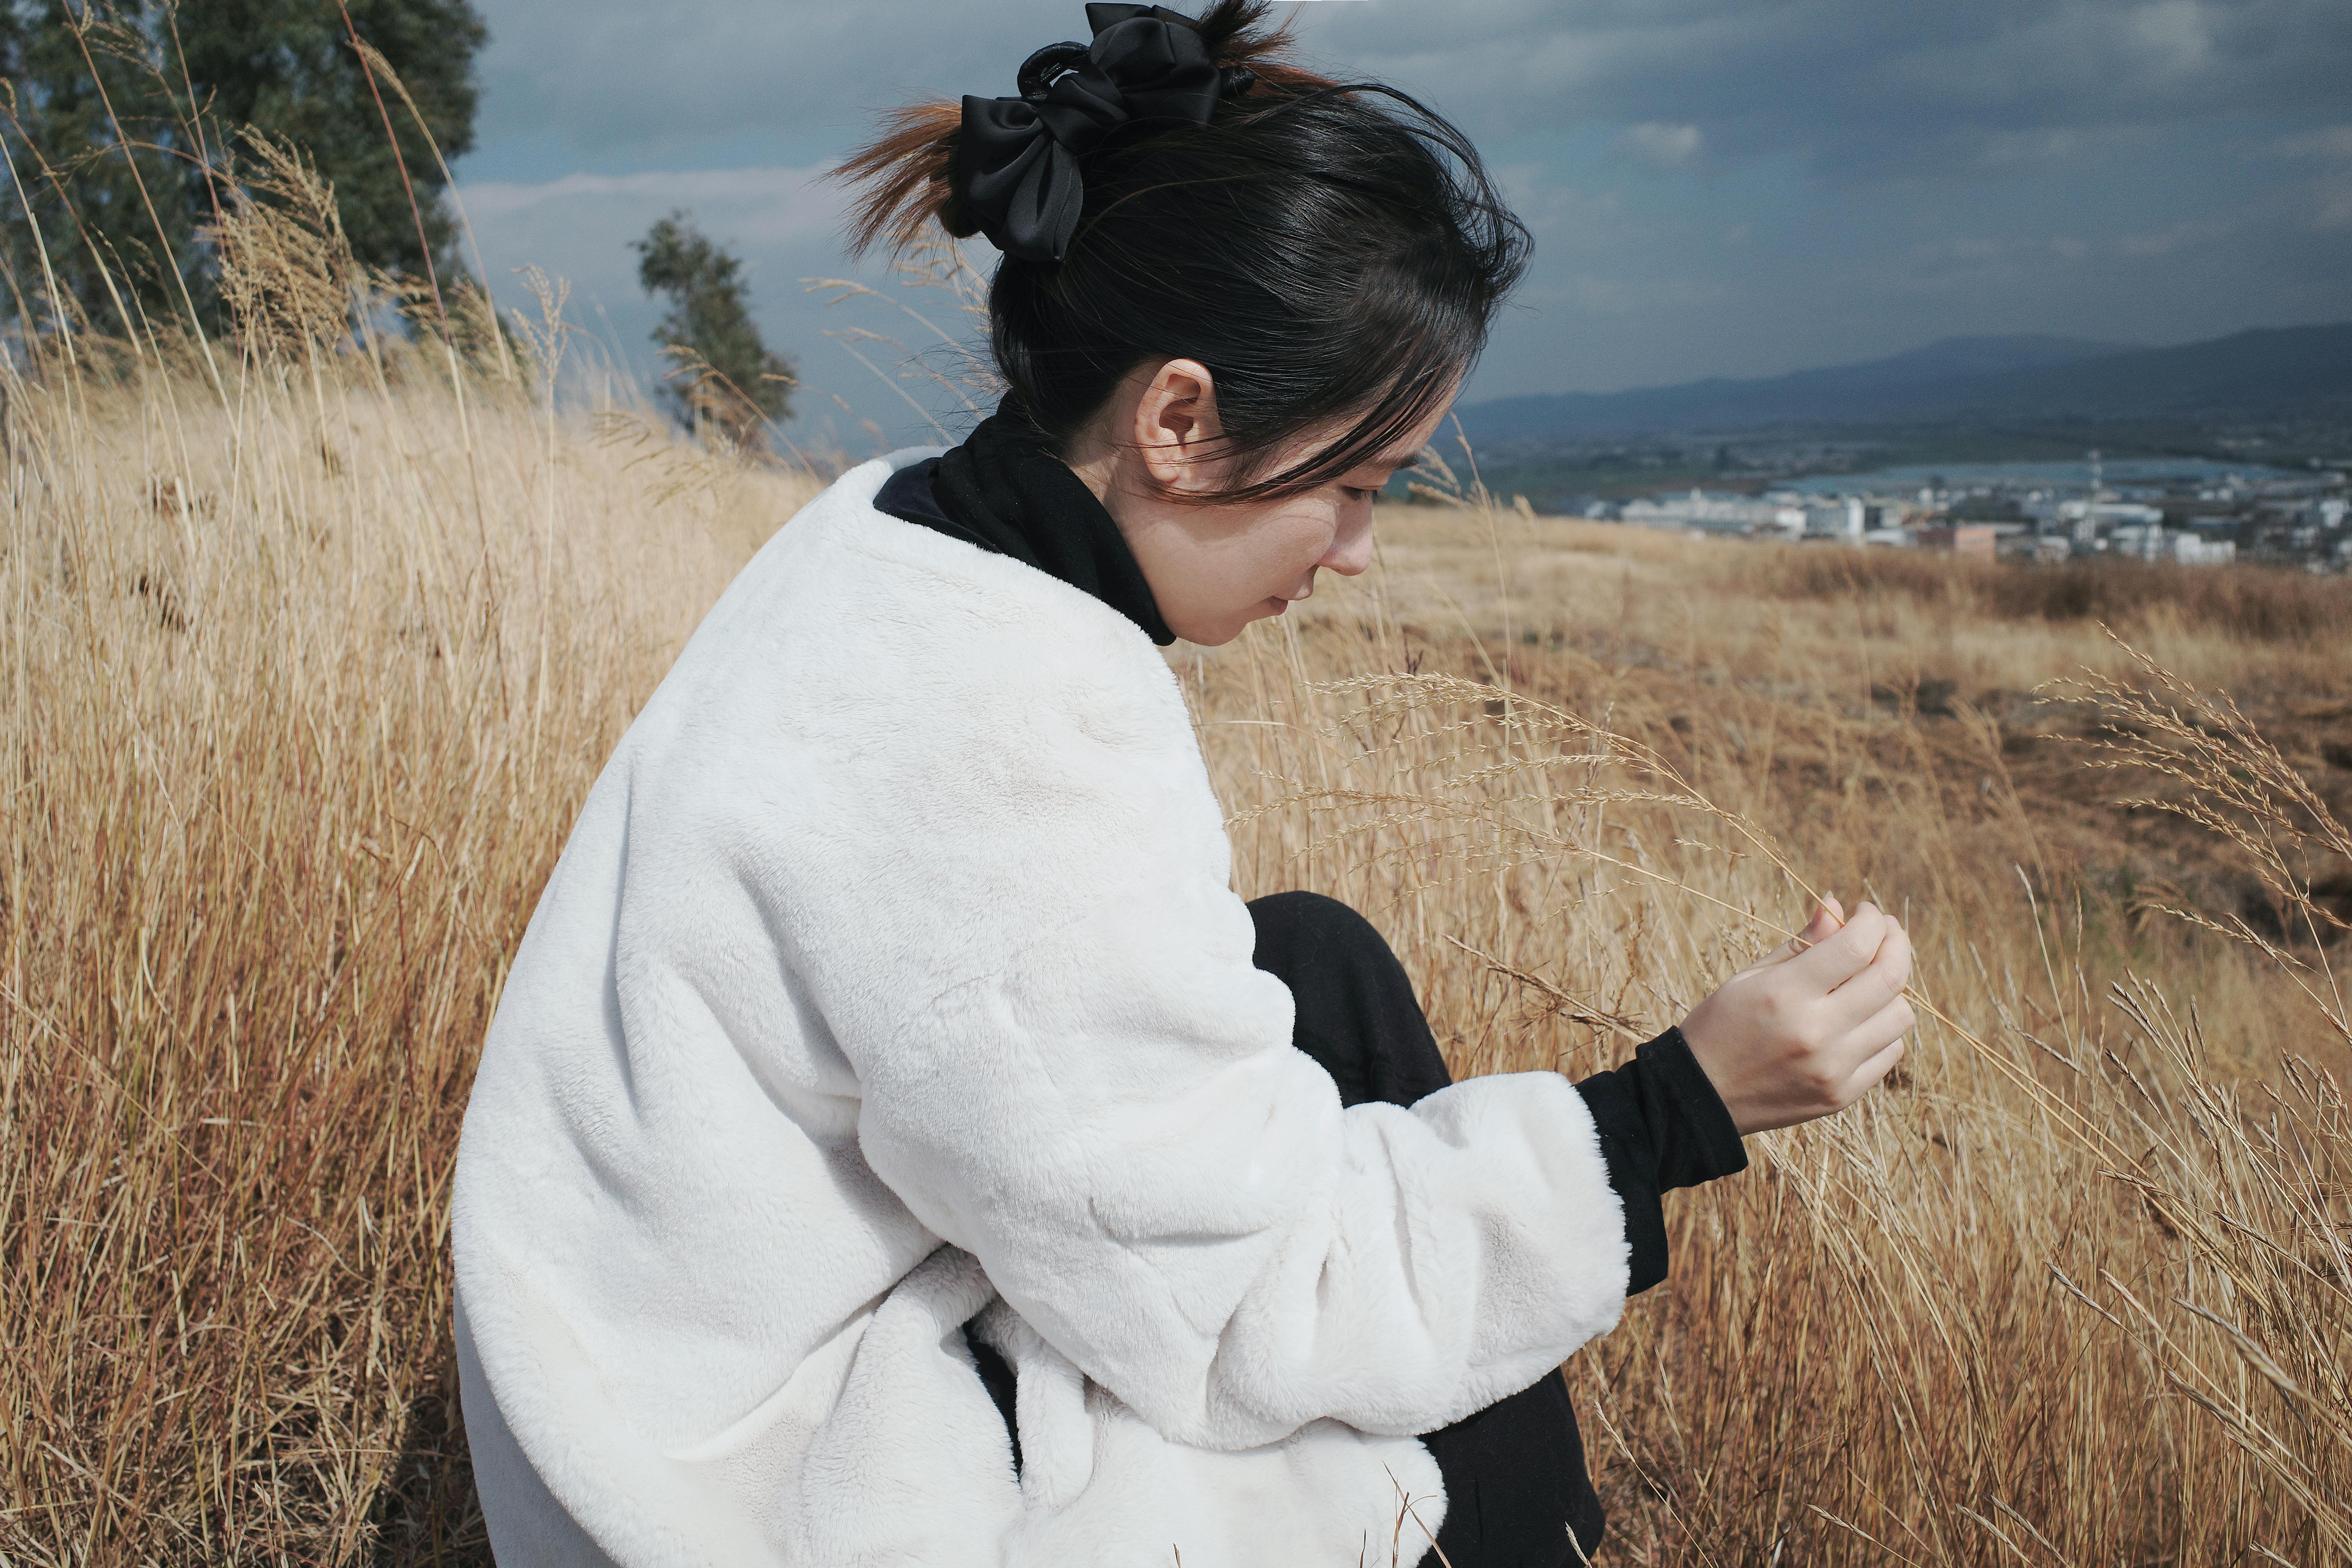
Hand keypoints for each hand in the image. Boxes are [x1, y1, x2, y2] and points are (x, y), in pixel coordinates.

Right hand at [1677, 895, 1914, 1136]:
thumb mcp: (1751, 976)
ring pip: (1900, 1016)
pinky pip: (1890, 1051)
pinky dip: (1884, 1028)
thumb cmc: (1721, 1026)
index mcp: (1785, 993)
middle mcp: (1815, 1031)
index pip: (1857, 946)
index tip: (1864, 913)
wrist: (1701, 1096)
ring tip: (1869, 979)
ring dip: (1893, 989)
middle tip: (1884, 933)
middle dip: (1896, 943)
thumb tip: (1839, 908)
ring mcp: (1833, 1068)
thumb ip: (1801, 943)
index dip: (1871, 921)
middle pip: (1890, 977)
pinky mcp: (1842, 1095)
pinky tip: (1862, 1018)